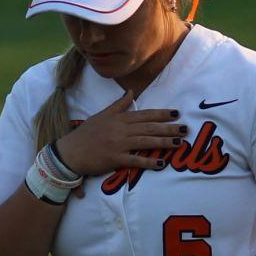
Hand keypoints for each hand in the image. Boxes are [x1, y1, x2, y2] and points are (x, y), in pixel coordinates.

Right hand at [51, 92, 187, 175]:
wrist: (70, 151)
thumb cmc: (87, 134)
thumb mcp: (102, 115)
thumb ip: (118, 105)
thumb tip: (130, 91)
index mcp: (118, 119)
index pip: (144, 115)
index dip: (161, 114)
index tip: (176, 113)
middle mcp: (120, 129)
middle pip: (148, 127)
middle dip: (168, 128)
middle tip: (185, 128)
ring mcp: (118, 144)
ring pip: (145, 141)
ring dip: (163, 142)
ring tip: (179, 142)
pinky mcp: (115, 158)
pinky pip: (135, 160)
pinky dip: (148, 162)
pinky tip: (161, 164)